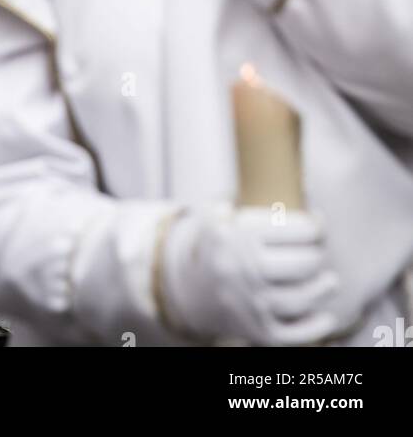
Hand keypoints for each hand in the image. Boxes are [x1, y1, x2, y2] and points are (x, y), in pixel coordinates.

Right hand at [162, 205, 338, 345]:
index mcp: (237, 236)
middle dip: (317, 255)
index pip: (293, 230)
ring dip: (322, 289)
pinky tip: (326, 317)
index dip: (315, 225)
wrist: (188, 289)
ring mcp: (250, 304)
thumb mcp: (220, 212)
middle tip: (319, 249)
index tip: (318, 222)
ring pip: (301, 298)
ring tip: (330, 280)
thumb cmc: (216, 244)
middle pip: (301, 265)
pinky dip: (314, 328)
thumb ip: (252, 195)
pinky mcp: (256, 331)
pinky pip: (292, 334)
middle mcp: (243, 271)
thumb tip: (305, 184)